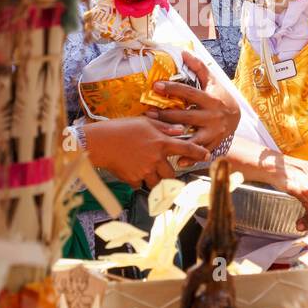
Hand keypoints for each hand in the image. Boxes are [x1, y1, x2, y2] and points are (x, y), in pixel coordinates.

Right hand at [84, 117, 208, 188]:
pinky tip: (132, 172)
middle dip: (170, 174)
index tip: (207, 156)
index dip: (199, 153)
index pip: (186, 149)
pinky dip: (139, 181)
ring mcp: (145, 170)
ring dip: (156, 180)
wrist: (100, 142)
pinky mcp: (133, 179)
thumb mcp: (144, 122)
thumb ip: (164, 127)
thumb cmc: (121, 128)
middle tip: (165, 171)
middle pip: (172, 174)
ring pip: (158, 183)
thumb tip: (180, 130)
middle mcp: (156, 158)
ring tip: (149, 174)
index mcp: (161, 143)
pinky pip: (141, 185)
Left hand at [145, 51, 239, 151]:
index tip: (156, 85)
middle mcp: (212, 117)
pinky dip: (189, 158)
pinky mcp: (212, 144)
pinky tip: (176, 160)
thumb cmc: (220, 96)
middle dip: (167, 115)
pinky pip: (199, 153)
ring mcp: (213, 132)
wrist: (237, 117)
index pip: (189, 93)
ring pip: (191, 137)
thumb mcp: (212, 81)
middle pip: (186, 117)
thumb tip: (184, 52)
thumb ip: (199, 68)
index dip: (172, 89)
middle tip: (148, 112)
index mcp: (211, 100)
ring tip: (157, 135)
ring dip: (175, 138)